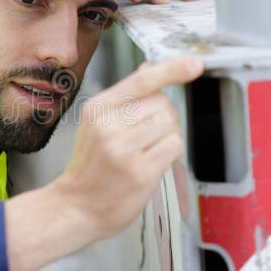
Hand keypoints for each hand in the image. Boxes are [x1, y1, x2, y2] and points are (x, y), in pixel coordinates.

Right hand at [4, 56, 203, 270]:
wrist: (76, 207)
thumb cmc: (90, 166)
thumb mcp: (96, 124)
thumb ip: (125, 98)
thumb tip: (151, 68)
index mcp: (97, 108)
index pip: (141, 81)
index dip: (172, 70)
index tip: (194, 64)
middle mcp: (108, 125)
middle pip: (162, 103)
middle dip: (164, 117)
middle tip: (146, 136)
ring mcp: (124, 149)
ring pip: (170, 124)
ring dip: (168, 135)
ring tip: (147, 150)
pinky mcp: (140, 171)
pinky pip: (174, 146)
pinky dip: (171, 152)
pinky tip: (153, 161)